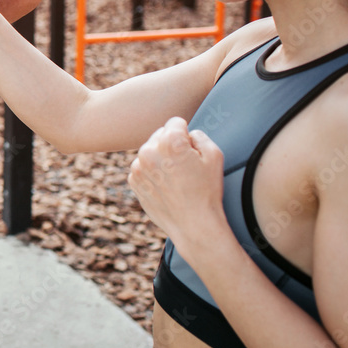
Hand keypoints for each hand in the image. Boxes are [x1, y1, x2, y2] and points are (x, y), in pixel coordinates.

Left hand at [128, 117, 227, 253]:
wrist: (193, 225)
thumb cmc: (207, 191)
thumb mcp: (214, 155)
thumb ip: (198, 135)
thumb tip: (185, 133)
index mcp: (169, 142)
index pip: (176, 122)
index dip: (186, 135)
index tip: (191, 150)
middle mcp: (149, 151)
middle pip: (160, 135)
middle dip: (171, 145)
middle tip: (185, 166)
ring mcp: (138, 167)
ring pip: (150, 152)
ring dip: (160, 159)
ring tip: (176, 178)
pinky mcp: (133, 181)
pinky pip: (143, 168)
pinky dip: (152, 173)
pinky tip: (166, 186)